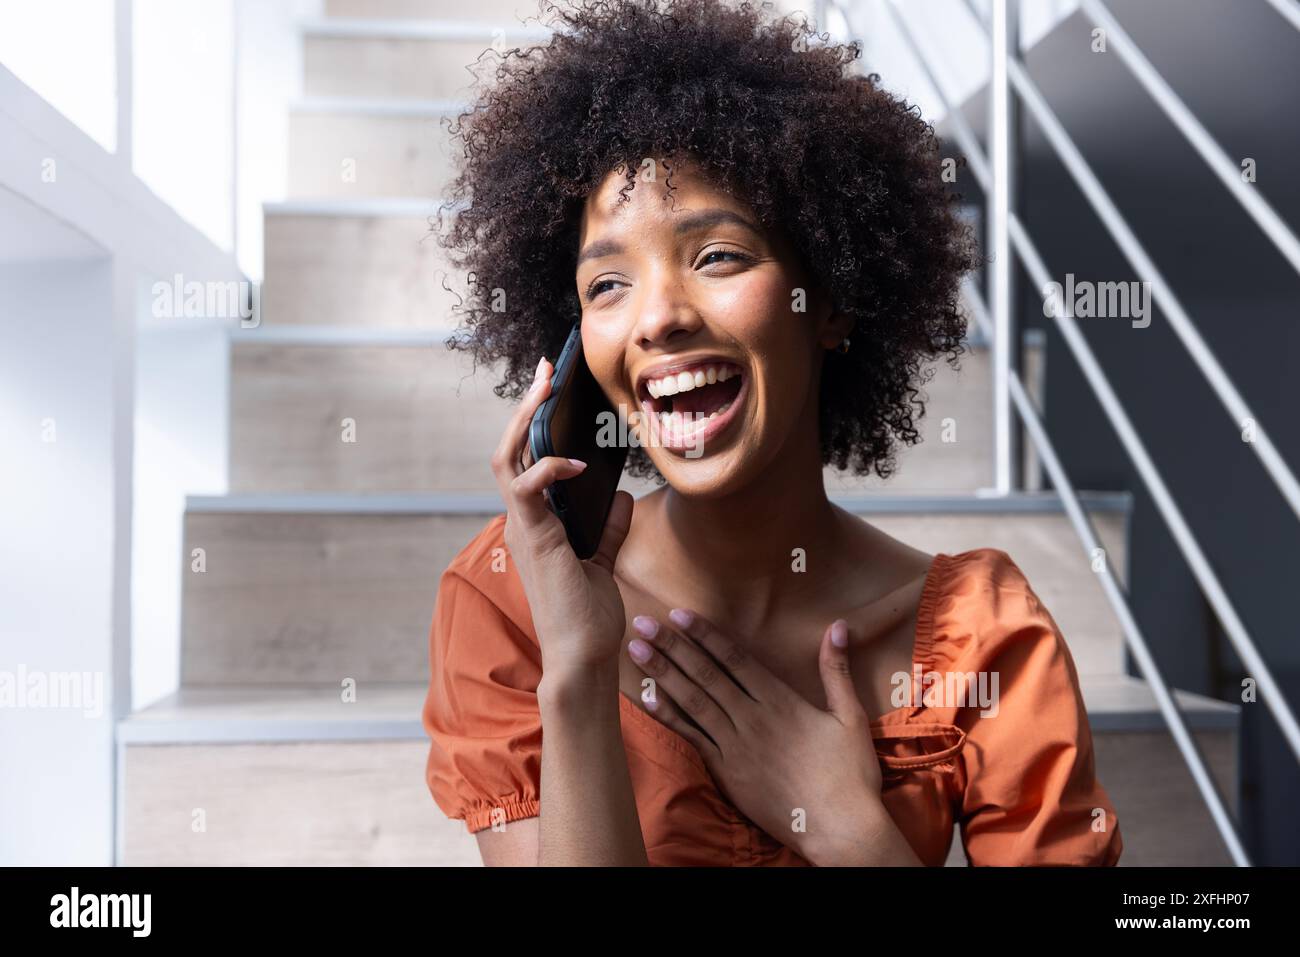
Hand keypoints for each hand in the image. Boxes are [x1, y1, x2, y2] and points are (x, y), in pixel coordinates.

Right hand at [493, 355, 633, 678]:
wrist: (585, 658)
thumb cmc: (590, 617)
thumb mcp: (604, 561)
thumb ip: (609, 527)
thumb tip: (623, 496)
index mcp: (536, 523)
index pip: (527, 460)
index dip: (536, 424)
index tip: (553, 389)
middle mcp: (523, 521)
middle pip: (511, 448)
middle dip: (528, 405)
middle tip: (547, 368)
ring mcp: (524, 529)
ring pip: (508, 458)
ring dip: (526, 419)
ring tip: (548, 386)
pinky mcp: (535, 540)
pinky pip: (528, 489)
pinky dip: (551, 470)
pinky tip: (580, 463)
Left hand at [625, 610, 894, 863]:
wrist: (839, 827)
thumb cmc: (849, 773)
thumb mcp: (850, 716)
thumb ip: (837, 669)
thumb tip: (837, 625)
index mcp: (780, 700)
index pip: (734, 658)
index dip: (704, 634)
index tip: (679, 614)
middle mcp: (752, 719)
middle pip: (705, 675)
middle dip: (672, 646)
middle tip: (642, 623)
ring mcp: (735, 746)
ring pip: (692, 702)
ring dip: (663, 674)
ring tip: (636, 651)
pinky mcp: (727, 773)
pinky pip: (693, 739)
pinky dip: (670, 718)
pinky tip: (649, 700)